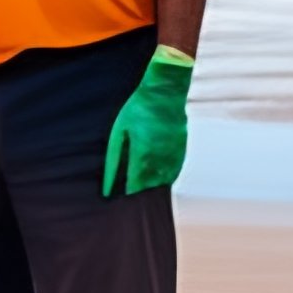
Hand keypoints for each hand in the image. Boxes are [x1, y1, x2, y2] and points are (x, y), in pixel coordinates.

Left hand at [104, 48, 193, 197]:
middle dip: (139, 191)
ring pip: (163, 180)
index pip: (135, 183)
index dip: (127, 193)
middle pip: (150, 185)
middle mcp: (161, 156)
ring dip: (152, 185)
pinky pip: (173, 171)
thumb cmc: (137, 109)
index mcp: (142, 152)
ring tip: (141, 188)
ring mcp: (174, 154)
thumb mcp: (119, 130)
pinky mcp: (182, 150)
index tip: (119, 199)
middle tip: (129, 196)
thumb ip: (116, 156)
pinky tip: (156, 178)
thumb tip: (110, 178)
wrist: (165, 93)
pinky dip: (164, 177)